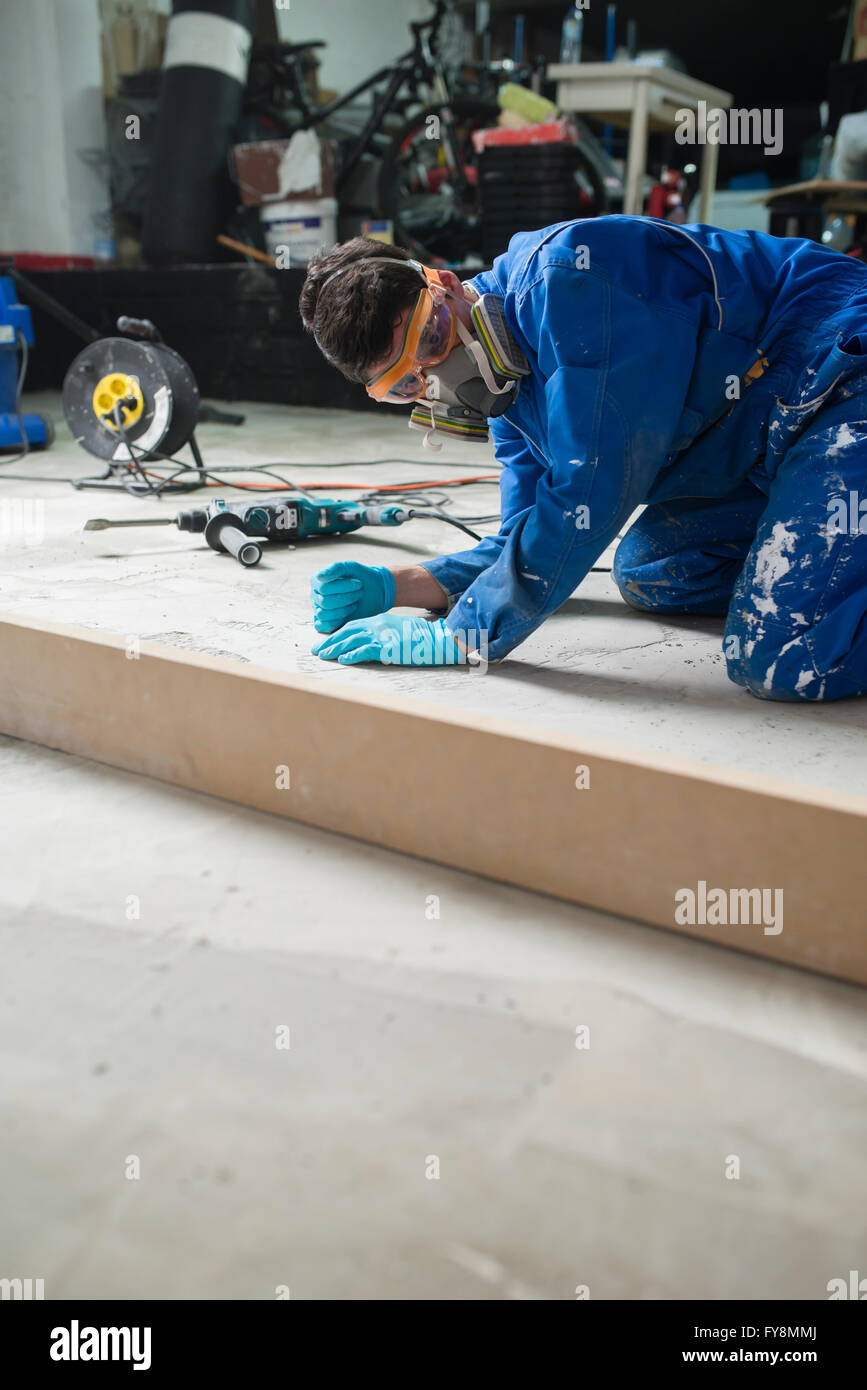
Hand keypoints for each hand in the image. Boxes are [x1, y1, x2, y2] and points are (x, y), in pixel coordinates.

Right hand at [310, 562, 395, 633]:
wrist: (375, 592)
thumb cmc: (362, 577)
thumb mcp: (351, 567)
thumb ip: (335, 568)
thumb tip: (319, 576)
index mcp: (317, 580)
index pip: (323, 588)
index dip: (343, 587)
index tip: (359, 583)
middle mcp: (315, 595)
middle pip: (324, 602)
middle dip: (347, 598)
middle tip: (360, 593)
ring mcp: (319, 609)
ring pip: (323, 614)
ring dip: (344, 610)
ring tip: (355, 603)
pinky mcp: (325, 623)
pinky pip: (322, 626)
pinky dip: (336, 622)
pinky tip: (348, 615)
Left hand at [312, 614, 463, 665]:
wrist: (436, 637)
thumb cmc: (420, 637)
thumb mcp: (398, 630)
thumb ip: (383, 634)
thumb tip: (372, 643)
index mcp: (379, 620)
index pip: (352, 626)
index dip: (337, 634)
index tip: (326, 642)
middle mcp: (377, 625)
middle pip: (347, 632)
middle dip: (330, 641)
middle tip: (317, 650)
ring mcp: (382, 635)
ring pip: (352, 640)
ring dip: (336, 648)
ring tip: (324, 656)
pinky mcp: (388, 647)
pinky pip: (366, 650)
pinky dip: (353, 655)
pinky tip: (344, 660)